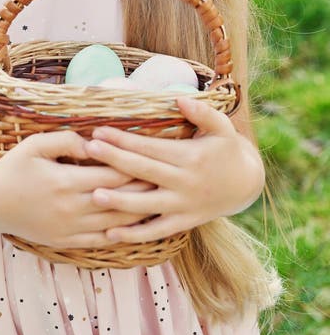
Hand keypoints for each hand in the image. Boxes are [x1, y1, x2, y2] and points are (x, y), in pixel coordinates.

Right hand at [0, 129, 154, 248]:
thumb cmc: (13, 169)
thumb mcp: (35, 146)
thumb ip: (65, 140)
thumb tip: (93, 140)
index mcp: (65, 182)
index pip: (112, 175)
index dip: (136, 167)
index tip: (155, 158)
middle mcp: (72, 209)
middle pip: (120, 200)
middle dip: (145, 190)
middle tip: (168, 179)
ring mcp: (71, 229)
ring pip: (116, 224)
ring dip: (140, 213)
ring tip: (161, 202)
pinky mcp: (68, 242)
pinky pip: (102, 240)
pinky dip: (123, 234)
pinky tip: (137, 226)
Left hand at [84, 96, 265, 242]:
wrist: (246, 184)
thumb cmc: (227, 149)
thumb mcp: (222, 127)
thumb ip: (203, 113)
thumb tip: (180, 100)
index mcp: (190, 157)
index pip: (151, 147)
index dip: (124, 140)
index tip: (100, 131)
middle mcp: (185, 183)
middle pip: (144, 171)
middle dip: (114, 160)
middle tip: (88, 150)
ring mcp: (183, 206)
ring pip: (147, 205)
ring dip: (120, 201)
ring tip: (94, 195)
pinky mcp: (184, 223)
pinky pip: (157, 231)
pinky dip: (134, 235)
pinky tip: (109, 233)